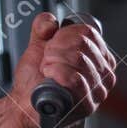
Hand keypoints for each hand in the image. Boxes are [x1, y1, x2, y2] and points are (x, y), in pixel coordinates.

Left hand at [10, 13, 117, 127]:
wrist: (22, 103)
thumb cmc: (34, 79)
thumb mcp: (38, 45)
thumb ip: (43, 26)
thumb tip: (51, 21)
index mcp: (98, 56)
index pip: (89, 32)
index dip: (64, 35)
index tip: (51, 45)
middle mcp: (104, 73)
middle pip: (83, 45)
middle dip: (56, 50)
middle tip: (46, 60)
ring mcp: (98, 90)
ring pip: (79, 60)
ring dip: (53, 62)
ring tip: (46, 70)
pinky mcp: (88, 105)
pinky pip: (76, 80)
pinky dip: (57, 74)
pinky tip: (49, 77)